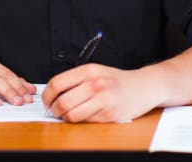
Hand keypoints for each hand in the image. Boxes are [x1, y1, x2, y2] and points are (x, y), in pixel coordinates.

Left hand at [42, 64, 159, 122]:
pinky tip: (87, 114)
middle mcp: (96, 83)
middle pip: (62, 102)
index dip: (47, 95)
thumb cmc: (118, 81)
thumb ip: (76, 80)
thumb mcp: (97, 72)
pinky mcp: (109, 114)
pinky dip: (82, 120)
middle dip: (54, 110)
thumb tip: (52, 94)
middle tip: (55, 111)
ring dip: (66, 118)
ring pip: (72, 115)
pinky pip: (86, 121)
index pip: (57, 83)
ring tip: (69, 114)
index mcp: (89, 70)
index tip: (47, 101)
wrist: (144, 86)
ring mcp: (103, 99)